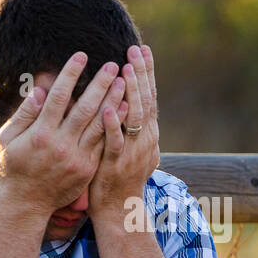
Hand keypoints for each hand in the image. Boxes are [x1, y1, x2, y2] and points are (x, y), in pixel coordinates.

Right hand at [0, 52, 125, 216]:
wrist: (26, 204)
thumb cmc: (13, 168)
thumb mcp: (8, 139)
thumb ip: (24, 114)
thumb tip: (40, 90)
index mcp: (40, 134)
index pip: (58, 97)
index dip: (71, 74)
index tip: (81, 56)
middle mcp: (61, 145)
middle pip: (85, 108)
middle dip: (99, 84)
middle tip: (112, 64)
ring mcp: (77, 158)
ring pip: (99, 124)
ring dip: (112, 101)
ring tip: (123, 81)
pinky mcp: (87, 168)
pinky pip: (104, 142)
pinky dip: (115, 124)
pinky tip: (124, 108)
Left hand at [88, 44, 159, 220]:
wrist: (119, 210)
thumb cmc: (119, 177)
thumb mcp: (131, 148)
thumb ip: (128, 124)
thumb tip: (122, 100)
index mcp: (147, 133)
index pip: (149, 95)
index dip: (146, 72)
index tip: (142, 48)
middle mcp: (144, 139)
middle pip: (145, 100)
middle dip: (141, 74)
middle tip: (135, 49)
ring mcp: (132, 152)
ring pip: (133, 117)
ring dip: (130, 92)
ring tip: (125, 69)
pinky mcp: (116, 164)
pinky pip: (115, 142)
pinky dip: (113, 124)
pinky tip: (108, 107)